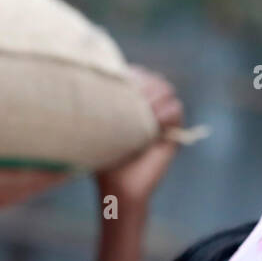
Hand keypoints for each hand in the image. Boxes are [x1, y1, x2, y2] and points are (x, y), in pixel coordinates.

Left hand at [95, 65, 184, 210]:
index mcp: (128, 101)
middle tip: (133, 97)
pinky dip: (165, 112)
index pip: (136, 73)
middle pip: (152, 77)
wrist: (116, 186)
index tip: (117, 85)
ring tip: (143, 108)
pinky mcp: (172, 133)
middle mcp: (146, 107)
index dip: (130, 75)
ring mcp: (160, 118)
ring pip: (165, 89)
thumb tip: (86, 74)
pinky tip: (153, 120)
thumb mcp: (97, 126)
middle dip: (143, 84)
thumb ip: (102, 102)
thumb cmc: (101, 157)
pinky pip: (175, 109)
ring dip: (154, 95)